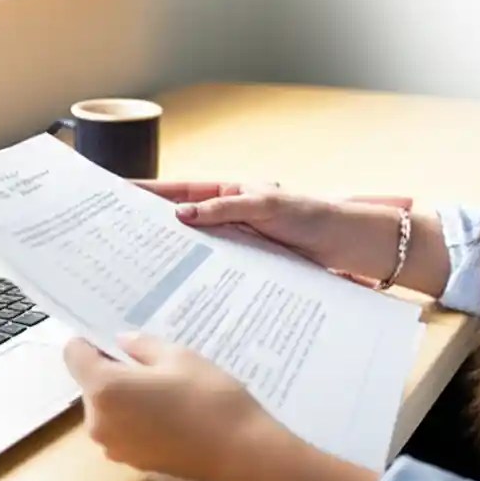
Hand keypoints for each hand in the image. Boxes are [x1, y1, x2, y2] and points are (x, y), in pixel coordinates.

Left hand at [63, 333, 380, 480]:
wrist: (240, 452)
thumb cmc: (208, 397)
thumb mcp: (178, 356)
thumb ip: (141, 345)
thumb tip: (122, 342)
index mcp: (104, 388)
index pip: (73, 354)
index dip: (90, 341)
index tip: (115, 338)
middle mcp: (98, 421)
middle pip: (89, 382)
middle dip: (111, 369)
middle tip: (150, 363)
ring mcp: (112, 446)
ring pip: (105, 407)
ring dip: (123, 394)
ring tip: (163, 388)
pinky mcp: (129, 462)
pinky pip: (120, 428)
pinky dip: (134, 417)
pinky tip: (168, 412)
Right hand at [137, 181, 448, 296]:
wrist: (362, 248)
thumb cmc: (320, 218)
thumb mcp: (270, 208)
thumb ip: (226, 209)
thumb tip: (181, 216)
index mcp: (234, 191)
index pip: (182, 190)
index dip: (150, 192)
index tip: (118, 194)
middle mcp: (233, 216)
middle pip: (183, 221)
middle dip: (152, 228)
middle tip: (118, 239)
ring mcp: (242, 243)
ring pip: (198, 248)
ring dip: (174, 257)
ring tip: (140, 268)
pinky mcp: (254, 267)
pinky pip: (219, 270)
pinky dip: (199, 277)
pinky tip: (182, 290)